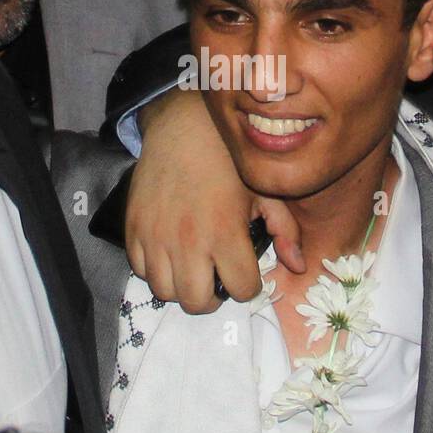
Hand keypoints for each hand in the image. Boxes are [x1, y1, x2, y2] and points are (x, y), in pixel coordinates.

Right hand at [127, 88, 304, 312]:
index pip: (242, 290)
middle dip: (213, 297)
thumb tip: (298, 266)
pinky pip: (140, 270)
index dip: (249, 285)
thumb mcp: (264, 193)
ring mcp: (156, 237)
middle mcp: (188, 241)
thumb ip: (284, 231)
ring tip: (193, 268)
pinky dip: (155, 270)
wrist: (183, 130)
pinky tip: (170, 254)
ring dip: (181, 286)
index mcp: (225, 233)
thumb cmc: (228, 162)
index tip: (246, 272)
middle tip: (217, 279)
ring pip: (165, 292)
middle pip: (197, 303)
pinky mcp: (134, 229)